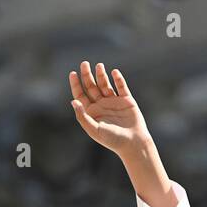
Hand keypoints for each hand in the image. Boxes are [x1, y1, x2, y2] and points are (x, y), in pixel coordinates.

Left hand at [70, 61, 176, 206]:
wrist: (133, 143)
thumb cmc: (112, 140)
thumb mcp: (94, 129)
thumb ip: (82, 116)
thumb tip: (73, 101)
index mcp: (91, 112)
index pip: (81, 95)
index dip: (76, 84)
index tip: (73, 73)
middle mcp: (101, 105)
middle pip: (91, 87)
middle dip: (87, 75)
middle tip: (84, 64)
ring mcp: (114, 102)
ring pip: (105, 84)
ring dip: (101, 75)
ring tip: (99, 66)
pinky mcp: (127, 100)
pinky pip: (121, 87)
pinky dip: (118, 79)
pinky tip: (114, 72)